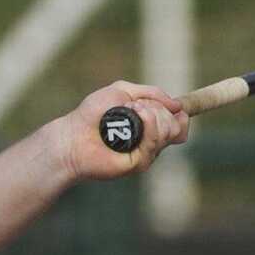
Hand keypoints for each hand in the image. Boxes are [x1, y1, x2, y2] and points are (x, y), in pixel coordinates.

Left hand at [61, 81, 187, 181]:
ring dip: (153, 113)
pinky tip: (133, 113)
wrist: (73, 134)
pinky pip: (154, 141)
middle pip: (177, 126)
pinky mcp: (139, 163)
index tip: (170, 106)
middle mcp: (151, 142)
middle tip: (136, 106)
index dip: (180, 114)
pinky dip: (148, 122)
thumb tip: (178, 104)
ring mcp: (146, 154)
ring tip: (131, 109)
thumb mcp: (123, 91)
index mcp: (150, 127)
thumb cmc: (93, 113)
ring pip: (170, 131)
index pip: (180, 124)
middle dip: (160, 109)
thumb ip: (152, 93)